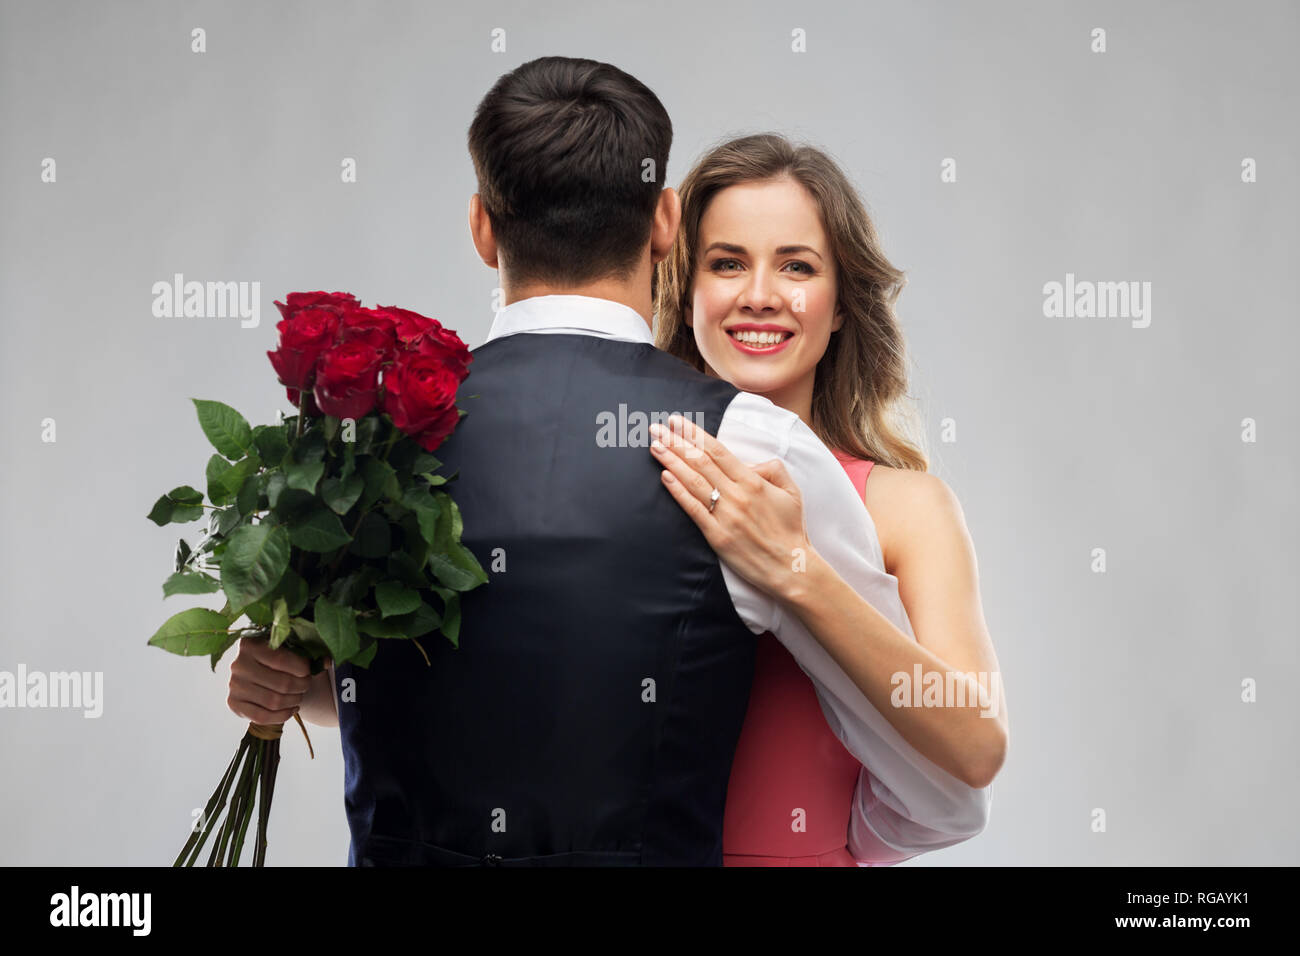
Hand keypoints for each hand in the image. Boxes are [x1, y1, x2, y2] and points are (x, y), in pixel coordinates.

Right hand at [227, 635, 313, 725]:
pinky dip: (283, 715)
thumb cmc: (280, 658)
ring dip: (294, 701)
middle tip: (307, 685)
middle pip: (280, 683)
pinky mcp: (234, 703)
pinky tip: (292, 709)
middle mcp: (238, 664)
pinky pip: (262, 717)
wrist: (260, 673)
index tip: (309, 671)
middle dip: (301, 687)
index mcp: (250, 644)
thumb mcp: (290, 648)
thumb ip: (309, 651)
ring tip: (300, 696)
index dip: (301, 668)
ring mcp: (234, 685)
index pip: (280, 660)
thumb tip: (328, 661)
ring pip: (273, 701)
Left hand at [649, 414, 812, 602]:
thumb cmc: (790, 529)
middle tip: (657, 429)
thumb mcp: (791, 491)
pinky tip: (664, 477)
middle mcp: (736, 494)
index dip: (694, 434)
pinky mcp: (716, 535)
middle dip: (676, 442)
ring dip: (671, 461)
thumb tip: (750, 463)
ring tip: (655, 446)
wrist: (790, 567)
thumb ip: (773, 468)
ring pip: (693, 481)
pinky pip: (693, 509)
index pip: (717, 450)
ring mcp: (725, 515)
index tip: (677, 422)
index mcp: (753, 481)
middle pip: (700, 461)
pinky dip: (677, 491)